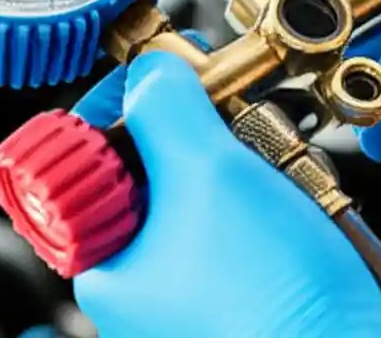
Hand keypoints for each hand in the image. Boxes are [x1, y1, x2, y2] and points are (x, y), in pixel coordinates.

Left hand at [70, 49, 380, 337]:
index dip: (129, 101)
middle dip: (198, 136)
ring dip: (237, 170)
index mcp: (102, 264)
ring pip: (200, 203)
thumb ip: (165, 105)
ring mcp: (184, 304)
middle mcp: (135, 292)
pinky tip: (292, 207)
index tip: (165, 74)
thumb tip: (148, 72)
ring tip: (274, 171)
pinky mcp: (234, 308)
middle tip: (232, 118)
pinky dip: (262, 207)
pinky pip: (236, 236)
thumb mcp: (210, 170)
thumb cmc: (276, 298)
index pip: (88, 158)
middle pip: (149, 175)